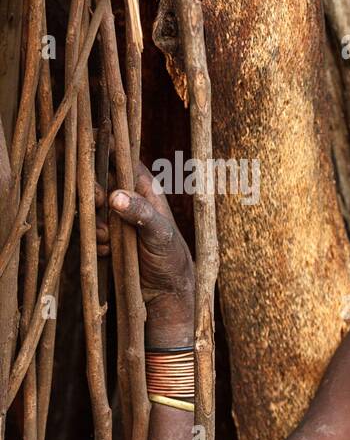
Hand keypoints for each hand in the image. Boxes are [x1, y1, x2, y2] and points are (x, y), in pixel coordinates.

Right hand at [95, 161, 194, 309]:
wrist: (166, 291)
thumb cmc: (171, 257)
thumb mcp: (160, 233)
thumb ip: (141, 213)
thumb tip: (115, 196)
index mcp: (144, 186)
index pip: (119, 155)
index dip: (102, 147)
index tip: (87, 148)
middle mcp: (128, 197)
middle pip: (96, 179)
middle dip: (92, 192)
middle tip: (99, 203)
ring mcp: (115, 217)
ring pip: (88, 208)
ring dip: (93, 223)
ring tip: (108, 238)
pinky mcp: (106, 236)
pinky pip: (88, 231)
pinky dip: (94, 241)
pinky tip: (109, 251)